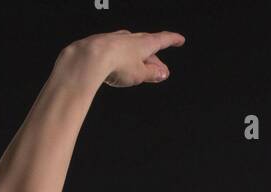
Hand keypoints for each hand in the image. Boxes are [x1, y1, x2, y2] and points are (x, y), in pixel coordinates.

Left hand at [64, 29, 184, 88]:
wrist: (91, 57)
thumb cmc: (117, 63)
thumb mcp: (140, 74)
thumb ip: (152, 73)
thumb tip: (161, 73)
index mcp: (144, 43)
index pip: (163, 40)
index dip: (172, 40)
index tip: (179, 40)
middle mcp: (131, 38)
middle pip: (147, 47)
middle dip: (154, 59)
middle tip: (160, 70)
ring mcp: (116, 39)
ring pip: (132, 49)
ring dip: (139, 60)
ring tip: (141, 71)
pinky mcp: (103, 45)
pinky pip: (118, 51)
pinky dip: (124, 59)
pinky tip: (121, 67)